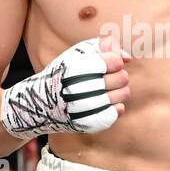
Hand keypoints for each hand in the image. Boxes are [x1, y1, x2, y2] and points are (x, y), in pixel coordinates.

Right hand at [0, 34, 131, 138]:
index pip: (112, 62)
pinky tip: (109, 103)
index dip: (116, 61)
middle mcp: (77, 88)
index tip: (112, 63)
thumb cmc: (65, 73)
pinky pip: (113, 114)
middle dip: (121, 76)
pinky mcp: (86, 124)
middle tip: (113, 77)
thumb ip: (103, 47)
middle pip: (120, 79)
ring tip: (112, 90)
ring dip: (122, 91)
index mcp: (75, 67)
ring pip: (121, 96)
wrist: (42, 103)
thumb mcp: (78, 53)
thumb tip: (127, 58)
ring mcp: (82, 108)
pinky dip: (116, 108)